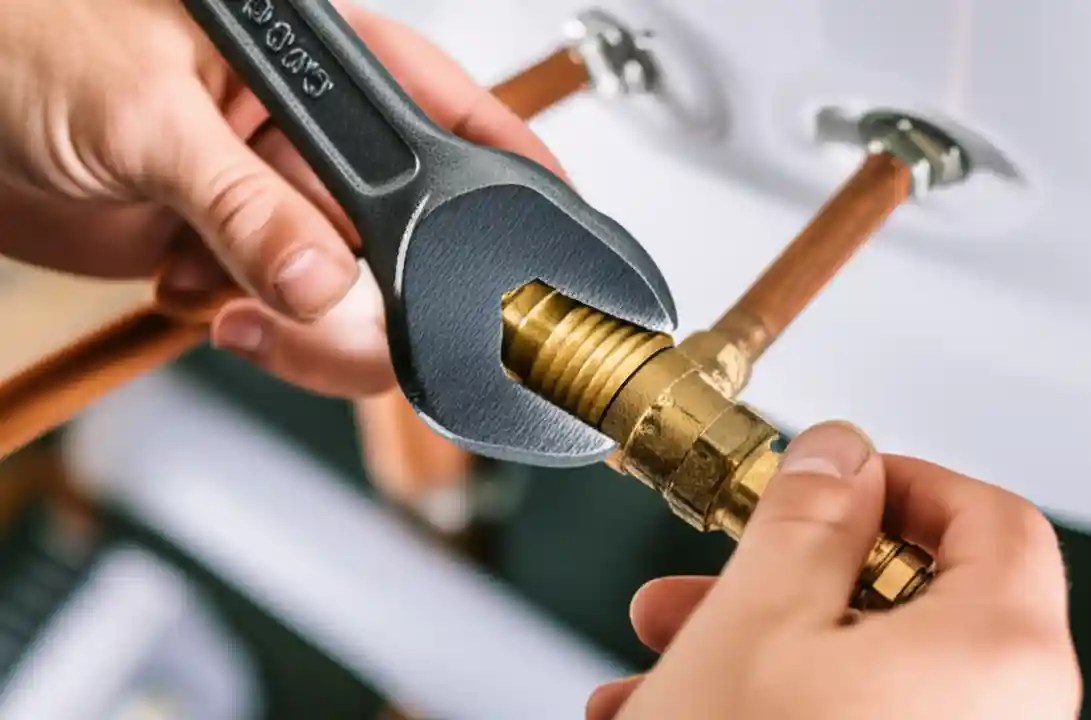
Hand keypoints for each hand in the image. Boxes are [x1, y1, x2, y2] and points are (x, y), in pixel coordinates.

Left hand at [0, 0, 561, 395]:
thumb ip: (246, 205)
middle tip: (327, 309)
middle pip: (417, 238)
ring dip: (306, 323)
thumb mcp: (148, 116)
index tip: (548, 234)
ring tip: (230, 294)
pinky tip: (200, 291)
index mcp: (319, 68)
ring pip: (360, 297)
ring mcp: (283, 203)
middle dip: (382, 293)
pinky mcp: (246, 258)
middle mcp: (312, 140)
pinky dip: (261, 332)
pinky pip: (297, 323)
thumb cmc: (26, 41)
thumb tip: (326, 283)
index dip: (509, 175)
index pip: (448, 116)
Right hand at [588, 422, 1080, 719]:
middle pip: (910, 600)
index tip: (829, 482)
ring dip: (757, 649)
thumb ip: (808, 516)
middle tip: (716, 571)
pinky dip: (772, 708)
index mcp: (1001, 655)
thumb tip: (841, 451)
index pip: (994, 517)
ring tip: (663, 658)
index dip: (902, 481)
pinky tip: (675, 717)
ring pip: (862, 673)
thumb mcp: (758, 622)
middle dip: (788, 577)